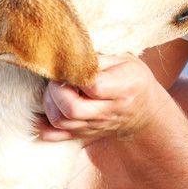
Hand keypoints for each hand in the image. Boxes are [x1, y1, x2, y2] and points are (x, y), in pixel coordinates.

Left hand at [36, 54, 164, 143]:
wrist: (145, 111)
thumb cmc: (132, 78)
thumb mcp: (125, 59)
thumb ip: (98, 57)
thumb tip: (68, 52)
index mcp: (123, 88)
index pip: (93, 86)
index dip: (76, 75)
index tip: (72, 66)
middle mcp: (108, 111)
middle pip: (72, 109)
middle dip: (56, 90)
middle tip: (57, 79)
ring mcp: (95, 126)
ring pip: (60, 121)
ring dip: (49, 104)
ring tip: (54, 90)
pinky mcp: (83, 135)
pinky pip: (55, 136)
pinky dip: (42, 124)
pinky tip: (45, 109)